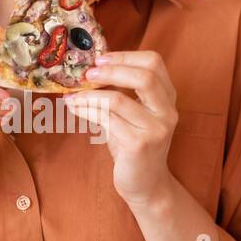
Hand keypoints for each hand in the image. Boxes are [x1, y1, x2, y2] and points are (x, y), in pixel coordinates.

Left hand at [64, 50, 178, 207]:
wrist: (145, 184)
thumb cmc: (134, 146)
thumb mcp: (134, 114)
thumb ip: (123, 92)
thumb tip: (91, 68)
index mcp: (167, 97)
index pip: (154, 62)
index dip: (125, 56)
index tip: (101, 59)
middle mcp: (167, 112)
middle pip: (144, 76)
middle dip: (111, 71)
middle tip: (87, 74)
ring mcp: (155, 129)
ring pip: (118, 100)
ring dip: (89, 95)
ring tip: (73, 95)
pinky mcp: (139, 145)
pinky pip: (107, 120)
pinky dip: (86, 111)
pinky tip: (75, 108)